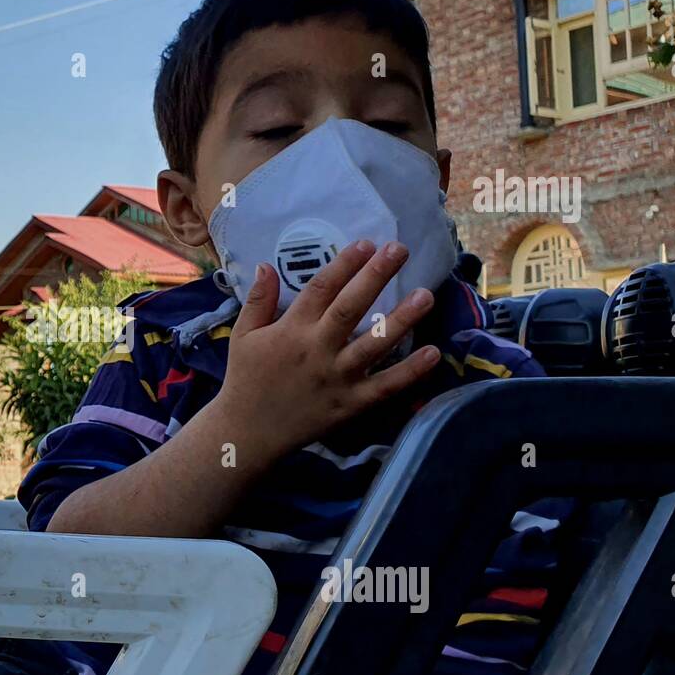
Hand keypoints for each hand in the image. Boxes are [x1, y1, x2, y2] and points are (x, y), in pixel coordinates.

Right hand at [212, 240, 439, 467]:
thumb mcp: (242, 335)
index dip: (344, 264)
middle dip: (376, 276)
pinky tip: (432, 353)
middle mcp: (318, 349)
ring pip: (374, 344)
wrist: (247, 432)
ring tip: (426, 295)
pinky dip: (409, 372)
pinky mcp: (351, 403)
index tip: (366, 243)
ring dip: (401, 319)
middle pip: (351, 307)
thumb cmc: (246, 379)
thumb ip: (258, 300)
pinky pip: (385, 386)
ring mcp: (337, 377)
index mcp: (292, 329)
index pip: (321, 288)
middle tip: (399, 250)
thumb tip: (266, 265)